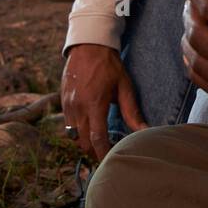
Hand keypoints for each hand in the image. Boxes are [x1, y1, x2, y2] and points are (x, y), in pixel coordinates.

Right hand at [60, 44, 147, 160]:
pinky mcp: (62, 101)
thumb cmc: (110, 66)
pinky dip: (77, 131)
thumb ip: (132, 112)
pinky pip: (67, 124)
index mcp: (94, 104)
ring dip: (84, 142)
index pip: (97, 138)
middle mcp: (77, 107)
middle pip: (83, 142)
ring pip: (73, 135)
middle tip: (107, 154)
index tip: (110, 161)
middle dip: (94, 151)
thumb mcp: (124, 87)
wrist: (88, 46)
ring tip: (98, 142)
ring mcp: (67, 104)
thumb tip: (144, 131)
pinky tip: (88, 127)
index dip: (103, 153)